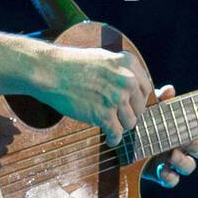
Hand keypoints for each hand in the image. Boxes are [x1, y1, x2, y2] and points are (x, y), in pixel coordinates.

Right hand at [36, 45, 152, 147]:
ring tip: (111, 126)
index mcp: (129, 64)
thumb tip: (135, 87)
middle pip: (139, 108)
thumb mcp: (104, 58)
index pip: (146, 89)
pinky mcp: (103, 115)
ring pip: (130, 123)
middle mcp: (127, 80)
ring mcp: (116, 98)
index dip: (137, 100)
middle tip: (116, 116)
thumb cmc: (73, 65)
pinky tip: (110, 140)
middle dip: (128, 113)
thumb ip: (122, 71)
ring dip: (120, 126)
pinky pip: (116, 133)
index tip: (130, 106)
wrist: (50, 72)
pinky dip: (114, 139)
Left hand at [144, 84, 197, 187]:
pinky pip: (172, 180)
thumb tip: (170, 90)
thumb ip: (160, 100)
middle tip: (190, 141)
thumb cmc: (143, 121)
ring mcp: (173, 162)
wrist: (122, 140)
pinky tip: (162, 170)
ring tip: (172, 155)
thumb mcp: (150, 109)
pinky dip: (169, 176)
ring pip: (189, 166)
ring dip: (184, 162)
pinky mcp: (160, 174)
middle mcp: (183, 147)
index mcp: (186, 130)